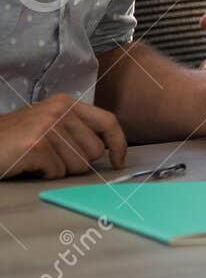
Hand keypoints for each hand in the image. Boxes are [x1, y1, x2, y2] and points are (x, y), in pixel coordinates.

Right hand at [0, 94, 126, 179]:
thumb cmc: (13, 139)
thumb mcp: (47, 124)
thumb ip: (75, 129)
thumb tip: (107, 149)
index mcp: (66, 103)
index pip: (108, 121)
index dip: (118, 143)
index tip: (120, 161)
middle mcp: (60, 110)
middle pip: (94, 151)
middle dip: (77, 162)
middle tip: (52, 158)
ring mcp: (49, 126)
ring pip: (78, 164)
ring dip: (59, 169)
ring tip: (38, 159)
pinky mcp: (37, 144)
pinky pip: (57, 172)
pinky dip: (44, 174)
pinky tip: (29, 164)